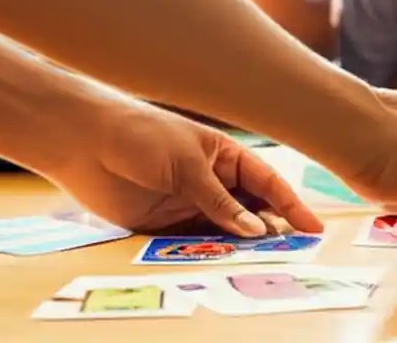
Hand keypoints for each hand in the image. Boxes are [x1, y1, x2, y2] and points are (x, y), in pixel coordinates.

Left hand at [46, 96, 321, 236]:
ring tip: (262, 259)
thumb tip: (255, 232)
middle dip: (272, 229)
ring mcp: (191, 203)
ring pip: (228, 230)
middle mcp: (213, 181)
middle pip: (252, 210)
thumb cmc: (141, 136)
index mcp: (225, 156)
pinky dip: (213, 251)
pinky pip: (198, 241)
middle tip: (292, 251)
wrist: (85, 143)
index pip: (267, 183)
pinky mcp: (167, 224)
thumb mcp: (187, 165)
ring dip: (243, 244)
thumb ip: (220, 202)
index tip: (312, 227)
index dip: (291, 204)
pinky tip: (225, 259)